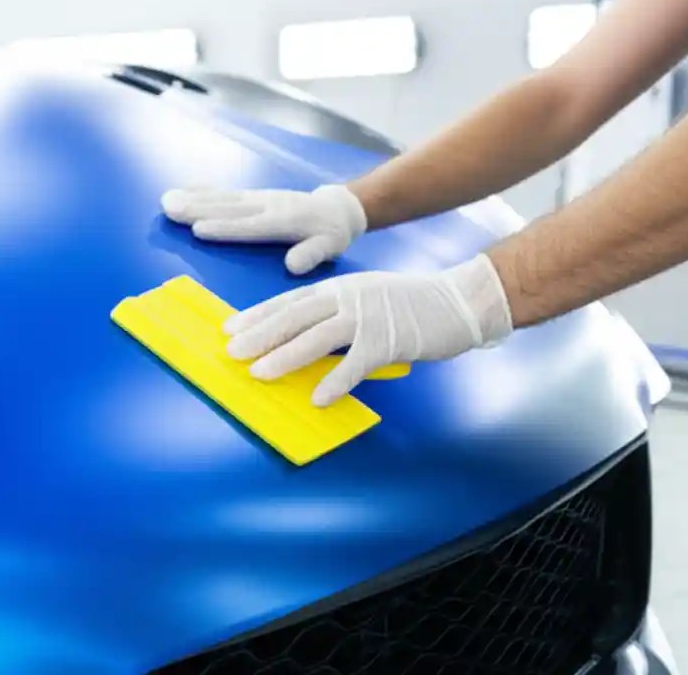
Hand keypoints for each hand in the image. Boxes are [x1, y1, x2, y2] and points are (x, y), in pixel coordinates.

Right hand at [161, 184, 366, 273]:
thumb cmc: (331, 233)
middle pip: (227, 208)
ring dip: (192, 199)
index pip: (249, 226)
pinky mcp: (253, 196)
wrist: (338, 208)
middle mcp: (266, 206)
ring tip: (166, 201)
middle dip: (196, 209)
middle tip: (169, 209)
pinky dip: (203, 191)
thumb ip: (312, 254)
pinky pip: (225, 193)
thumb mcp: (330, 247)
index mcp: (282, 222)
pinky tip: (184, 191)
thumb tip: (292, 265)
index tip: (198, 228)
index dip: (225, 228)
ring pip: (221, 199)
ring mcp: (258, 198)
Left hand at [224, 255, 513, 405]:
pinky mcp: (389, 341)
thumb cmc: (408, 304)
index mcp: (339, 289)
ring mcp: (368, 318)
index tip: (230, 329)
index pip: (289, 301)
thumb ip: (333, 315)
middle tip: (232, 353)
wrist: (458, 300)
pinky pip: (356, 364)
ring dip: (286, 357)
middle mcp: (347, 299)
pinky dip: (336, 381)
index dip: (257, 315)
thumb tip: (298, 338)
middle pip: (295, 317)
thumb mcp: (364, 298)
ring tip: (260, 374)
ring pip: (318, 338)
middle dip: (260, 335)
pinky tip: (318, 398)